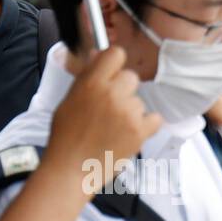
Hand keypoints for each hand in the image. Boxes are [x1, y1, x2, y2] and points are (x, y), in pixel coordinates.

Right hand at [47, 46, 161, 193]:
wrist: (72, 166)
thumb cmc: (67, 134)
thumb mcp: (70, 98)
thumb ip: (87, 77)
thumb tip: (99, 55)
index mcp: (91, 82)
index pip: (116, 54)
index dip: (114, 63)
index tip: (111, 72)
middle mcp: (112, 94)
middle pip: (131, 77)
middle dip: (123, 89)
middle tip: (110, 106)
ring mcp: (128, 113)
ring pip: (139, 101)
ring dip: (131, 111)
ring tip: (113, 126)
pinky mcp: (140, 131)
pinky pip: (155, 118)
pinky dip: (146, 125)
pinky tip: (131, 132)